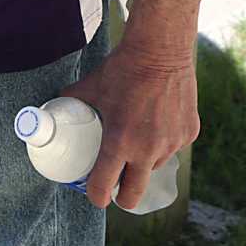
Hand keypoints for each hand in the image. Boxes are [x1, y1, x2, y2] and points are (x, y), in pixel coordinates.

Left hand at [62, 48, 196, 210]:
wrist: (161, 49)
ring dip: (143, 162)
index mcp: (119, 142)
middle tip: (115, 184)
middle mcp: (147, 150)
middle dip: (121, 196)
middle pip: (133, 196)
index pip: (104, 187)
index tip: (95, 195)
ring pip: (153, 167)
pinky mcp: (189, 134)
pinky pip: (172, 147)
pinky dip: (163, 141)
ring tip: (136, 137)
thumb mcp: (92, 87)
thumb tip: (56, 107)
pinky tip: (157, 120)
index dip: (96, 196)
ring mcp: (171, 144)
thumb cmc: (123, 68)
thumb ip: (73, 101)